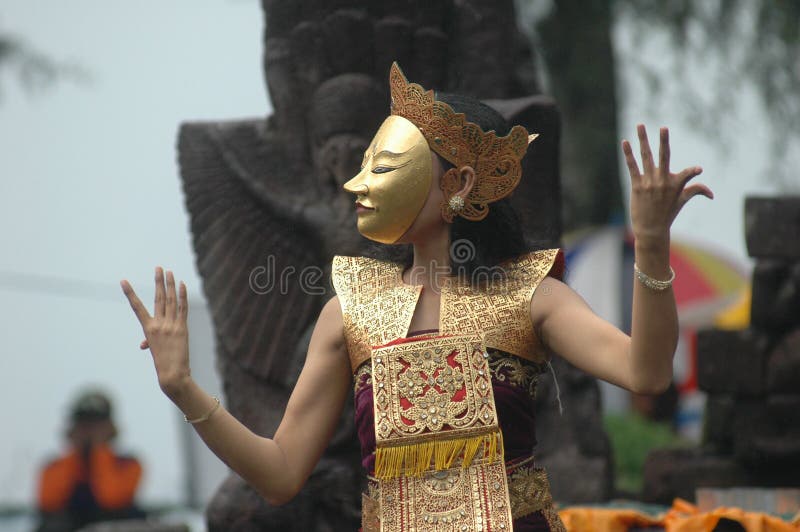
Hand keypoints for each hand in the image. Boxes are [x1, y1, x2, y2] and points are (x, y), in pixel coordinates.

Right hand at [121, 267, 190, 397]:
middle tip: (158, 267)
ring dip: (171, 284)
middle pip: (158, 298)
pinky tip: (182, 284)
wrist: (172, 375)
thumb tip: (142, 344)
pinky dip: (183, 295)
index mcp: (148, 329)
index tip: (123, 281)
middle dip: (158, 282)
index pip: (137, 307)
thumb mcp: (154, 350)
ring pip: (171, 300)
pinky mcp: (183, 328)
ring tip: (169, 272)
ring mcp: (171, 326)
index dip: (130, 293)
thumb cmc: (162, 363)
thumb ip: (149, 340)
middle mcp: (158, 325)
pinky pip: (183, 308)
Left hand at [622, 124, 712, 242]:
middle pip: (664, 157)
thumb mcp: (683, 201)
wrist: (651, 229)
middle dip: (664, 142)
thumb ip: (696, 191)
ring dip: (643, 140)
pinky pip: (632, 166)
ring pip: (646, 157)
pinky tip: (625, 142)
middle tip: (664, 127)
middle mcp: (662, 181)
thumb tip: (712, 194)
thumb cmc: (668, 213)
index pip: (687, 174)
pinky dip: (628, 154)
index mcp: (676, 184)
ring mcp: (649, 183)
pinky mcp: (637, 186)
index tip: (697, 170)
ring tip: (640, 125)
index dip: (693, 172)